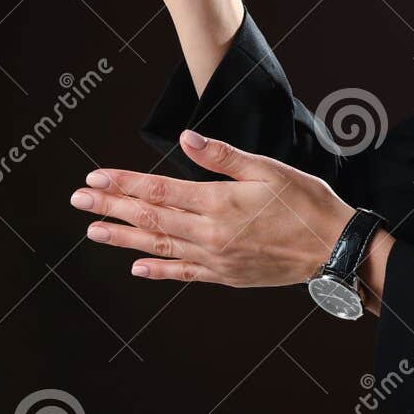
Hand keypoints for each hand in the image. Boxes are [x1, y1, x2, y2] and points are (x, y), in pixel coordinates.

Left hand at [68, 130, 378, 291]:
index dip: (123, 183)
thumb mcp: (267, 169)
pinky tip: (138, 268)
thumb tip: (186, 138)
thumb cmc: (306, 202)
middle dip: (111, 208)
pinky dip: (158, 270)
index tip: (94, 177)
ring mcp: (215, 258)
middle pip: (149, 219)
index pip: (158, 191)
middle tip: (79, 200)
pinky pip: (183, 273)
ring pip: (159, 247)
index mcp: (218, 203)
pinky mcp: (226, 275)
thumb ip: (223, 156)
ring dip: (123, 239)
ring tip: (94, 232)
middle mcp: (210, 234)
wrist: (334, 248)